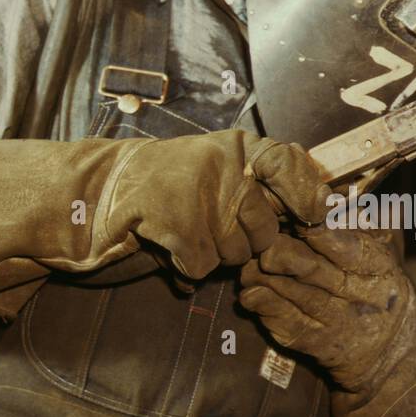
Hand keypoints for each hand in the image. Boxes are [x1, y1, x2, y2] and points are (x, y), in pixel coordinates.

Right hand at [0, 130, 330, 315]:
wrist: (93, 197)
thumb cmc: (162, 191)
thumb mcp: (214, 173)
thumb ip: (260, 182)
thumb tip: (321, 202)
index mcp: (236, 146)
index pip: (287, 161)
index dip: (306, 192)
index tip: (314, 216)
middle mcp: (222, 162)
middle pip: (265, 229)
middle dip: (245, 246)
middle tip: (211, 233)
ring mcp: (199, 190)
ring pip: (235, 253)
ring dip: (213, 257)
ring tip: (183, 234)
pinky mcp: (175, 220)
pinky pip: (204, 266)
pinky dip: (186, 270)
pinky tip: (168, 250)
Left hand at [237, 225, 410, 391]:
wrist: (392, 347)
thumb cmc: (379, 285)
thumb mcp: (383, 251)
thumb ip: (359, 223)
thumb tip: (327, 193)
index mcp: (378, 265)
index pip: (345, 245)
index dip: (315, 232)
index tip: (291, 216)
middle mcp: (361, 295)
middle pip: (314, 271)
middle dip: (282, 254)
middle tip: (260, 242)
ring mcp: (339, 321)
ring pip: (297, 297)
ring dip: (266, 280)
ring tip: (246, 266)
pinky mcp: (319, 344)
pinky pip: (289, 325)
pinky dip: (266, 309)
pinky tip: (249, 296)